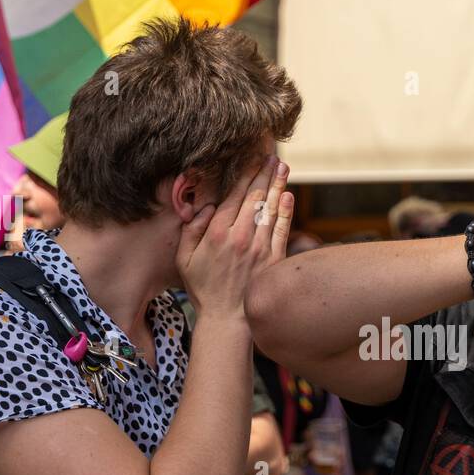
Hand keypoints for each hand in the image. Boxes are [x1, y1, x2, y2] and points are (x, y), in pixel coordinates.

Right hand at [176, 154, 291, 314]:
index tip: (251, 157)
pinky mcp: (274, 259)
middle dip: (264, 172)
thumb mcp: (184, 259)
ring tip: (282, 167)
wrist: (228, 318)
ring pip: (271, 208)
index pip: (235, 194)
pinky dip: (286, 210)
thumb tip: (206, 206)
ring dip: (277, 185)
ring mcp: (260, 247)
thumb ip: (192, 229)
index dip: (245, 173)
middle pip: (256, 196)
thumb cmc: (203, 289)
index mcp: (218, 232)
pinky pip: (282, 229)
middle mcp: (241, 235)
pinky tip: (288, 195)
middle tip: (271, 155)